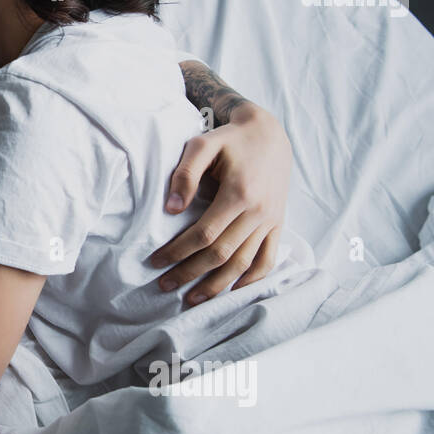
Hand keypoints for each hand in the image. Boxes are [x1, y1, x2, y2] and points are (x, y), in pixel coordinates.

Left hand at [147, 104, 291, 304]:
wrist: (269, 134)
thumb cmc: (230, 140)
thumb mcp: (202, 145)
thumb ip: (185, 174)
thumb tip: (171, 209)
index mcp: (239, 194)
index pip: (204, 235)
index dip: (178, 251)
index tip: (155, 261)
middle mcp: (258, 212)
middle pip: (221, 254)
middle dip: (190, 273)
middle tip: (165, 285)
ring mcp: (271, 221)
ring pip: (244, 263)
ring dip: (218, 285)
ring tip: (193, 299)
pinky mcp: (278, 224)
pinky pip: (268, 259)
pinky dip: (252, 280)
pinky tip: (232, 291)